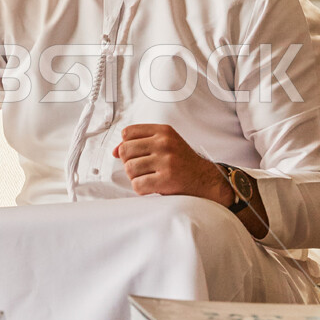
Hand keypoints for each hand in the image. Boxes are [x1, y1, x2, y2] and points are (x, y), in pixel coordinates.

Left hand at [113, 124, 234, 204]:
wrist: (205, 180)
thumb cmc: (182, 162)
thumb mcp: (164, 145)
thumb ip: (140, 143)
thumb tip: (114, 151)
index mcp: (163, 131)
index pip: (127, 132)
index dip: (126, 145)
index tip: (135, 154)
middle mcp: (164, 143)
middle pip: (125, 150)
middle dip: (129, 162)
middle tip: (142, 168)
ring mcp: (166, 161)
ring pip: (129, 168)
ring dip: (134, 176)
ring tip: (147, 177)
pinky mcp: (166, 179)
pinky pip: (137, 185)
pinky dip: (140, 189)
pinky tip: (151, 186)